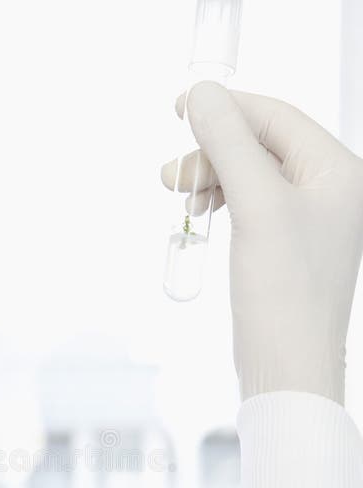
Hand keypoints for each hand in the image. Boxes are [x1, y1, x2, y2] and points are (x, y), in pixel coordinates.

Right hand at [160, 81, 362, 406]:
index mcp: (337, 172)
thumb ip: (230, 145)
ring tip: (179, 198)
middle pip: (262, 146)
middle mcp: (329, 192)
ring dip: (212, 178)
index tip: (179, 107)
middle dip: (213, 152)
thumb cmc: (285, 295)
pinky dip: (222, 204)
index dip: (227, 108)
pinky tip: (202, 215)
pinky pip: (251, 206)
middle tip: (170, 175)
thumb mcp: (256, 207)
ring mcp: (309, 221)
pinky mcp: (288, 248)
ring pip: (252, 176)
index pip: (277, 117)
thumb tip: (202, 95)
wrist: (289, 371)